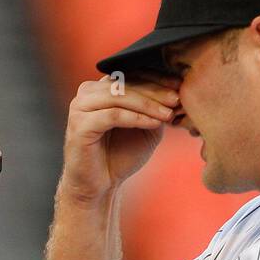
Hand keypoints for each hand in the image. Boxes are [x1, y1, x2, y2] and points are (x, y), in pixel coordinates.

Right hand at [60, 75, 180, 202]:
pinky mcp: (80, 125)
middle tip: (177, 99)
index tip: (179, 84)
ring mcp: (80, 107)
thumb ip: (155, 107)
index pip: (130, 73)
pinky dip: (136, 118)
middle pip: (126, 83)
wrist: (99, 186)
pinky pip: (113, 115)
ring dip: (148, 104)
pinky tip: (154, 124)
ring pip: (120, 96)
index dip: (156, 77)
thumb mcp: (145, 126)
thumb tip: (177, 89)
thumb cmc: (120, 156)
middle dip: (155, 91)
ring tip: (168, 114)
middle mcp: (87, 93)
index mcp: (100, 88)